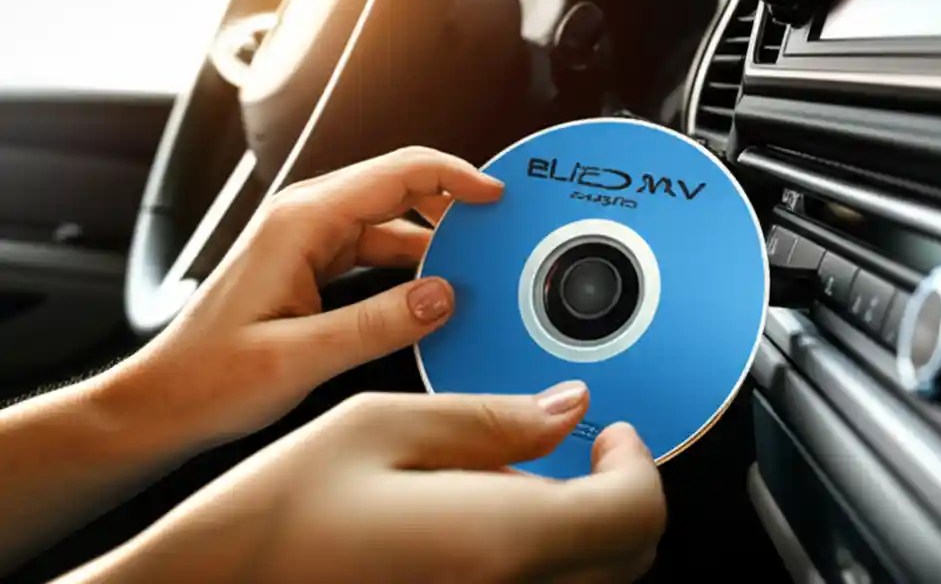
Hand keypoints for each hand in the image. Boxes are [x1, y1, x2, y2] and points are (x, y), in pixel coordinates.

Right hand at [70, 386, 666, 583]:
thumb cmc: (267, 523)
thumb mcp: (377, 429)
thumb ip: (488, 420)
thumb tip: (565, 410)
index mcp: (498, 542)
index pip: (634, 511)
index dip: (638, 463)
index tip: (616, 433)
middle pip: (626, 558)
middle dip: (621, 497)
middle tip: (584, 453)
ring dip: (586, 534)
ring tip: (527, 487)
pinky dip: (541, 564)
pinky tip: (489, 531)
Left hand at [106, 147, 503, 451]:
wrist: (162, 403)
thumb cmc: (209, 380)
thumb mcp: (301, 358)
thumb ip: (378, 324)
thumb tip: (443, 295)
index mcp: (300, 222)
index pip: (396, 174)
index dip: (455, 177)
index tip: (496, 195)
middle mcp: (302, 219)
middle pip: (395, 186)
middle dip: (451, 201)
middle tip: (496, 229)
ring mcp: (303, 240)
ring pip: (386, 219)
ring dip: (431, 236)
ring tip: (471, 264)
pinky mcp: (305, 264)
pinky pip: (370, 247)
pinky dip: (407, 261)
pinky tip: (429, 290)